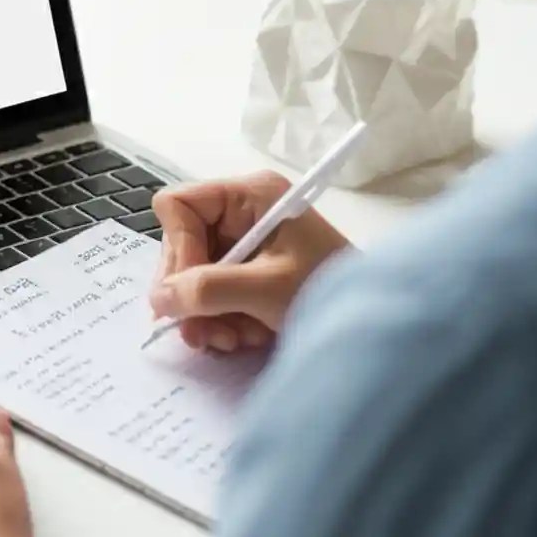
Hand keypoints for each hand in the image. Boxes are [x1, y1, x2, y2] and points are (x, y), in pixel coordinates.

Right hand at [149, 171, 350, 352]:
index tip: (186, 292)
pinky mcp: (251, 272)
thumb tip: (158, 298)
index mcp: (250, 195)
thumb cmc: (328, 291)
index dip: (176, 249)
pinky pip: (213, 292)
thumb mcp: (266, 289)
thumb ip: (208, 290)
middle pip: (182, 245)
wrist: (377, 326)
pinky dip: (221, 320)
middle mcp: (243, 212)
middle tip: (199, 334)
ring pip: (194, 276)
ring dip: (205, 315)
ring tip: (229, 341)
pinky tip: (243, 338)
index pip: (179, 207)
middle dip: (191, 294)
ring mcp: (246, 243)